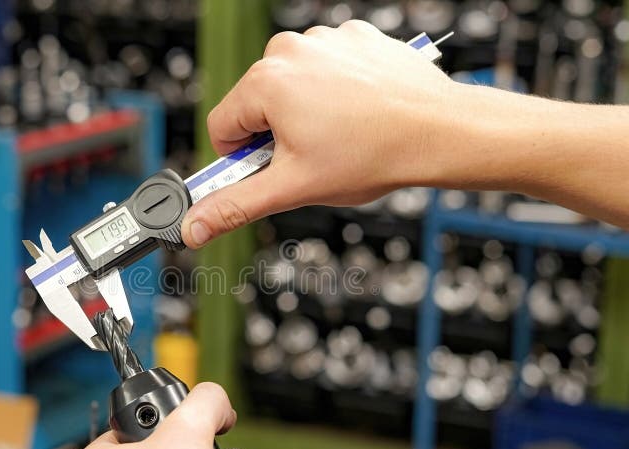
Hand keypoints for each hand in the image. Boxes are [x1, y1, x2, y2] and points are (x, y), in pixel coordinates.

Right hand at [182, 21, 459, 247]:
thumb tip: (193, 225)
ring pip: (290, 87)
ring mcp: (324, 41)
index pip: (221, 127)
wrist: (440, 130)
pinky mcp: (353, 38)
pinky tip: (357, 112)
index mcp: (266, 83)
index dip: (242, 159)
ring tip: (340, 134)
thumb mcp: (294, 187)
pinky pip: (324, 69)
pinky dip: (333, 91)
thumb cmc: (373, 155)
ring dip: (304, 112)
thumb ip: (235, 206)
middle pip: (255, 105)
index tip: (272, 169)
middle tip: (312, 155)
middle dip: (275, 134)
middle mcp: (290, 51)